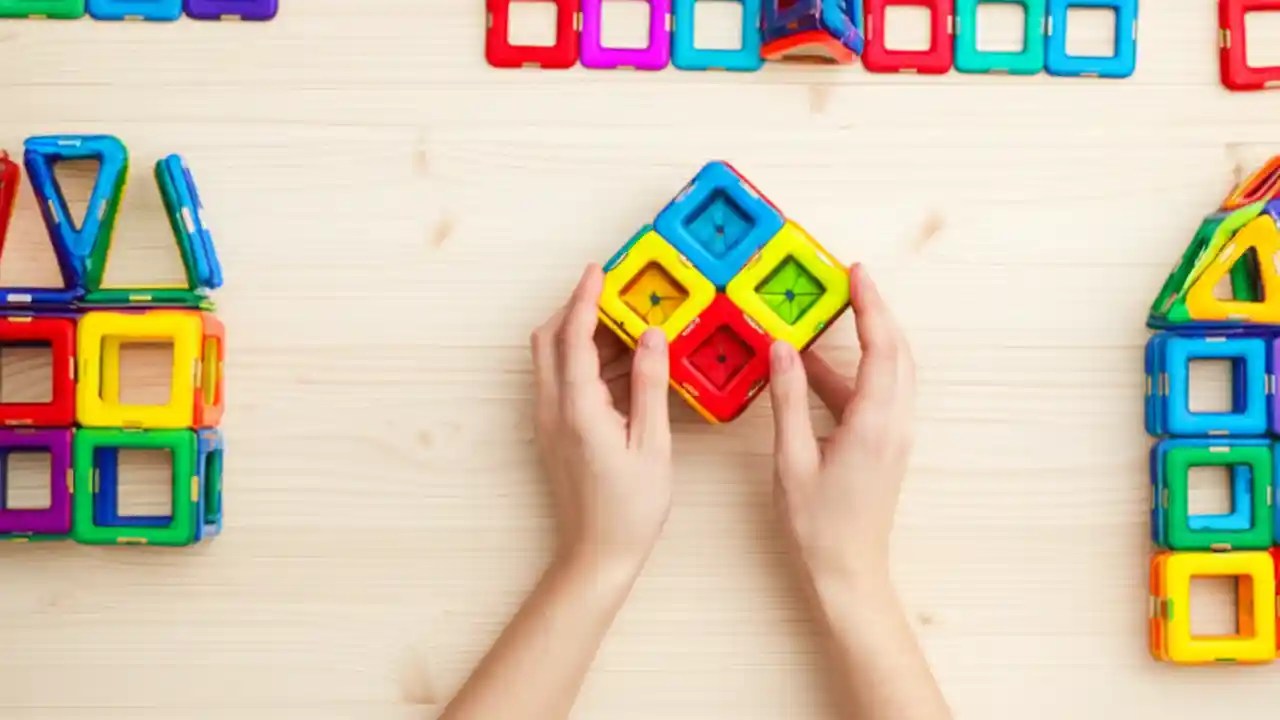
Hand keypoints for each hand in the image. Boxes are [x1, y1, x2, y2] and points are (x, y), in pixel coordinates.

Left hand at [530, 264, 673, 572]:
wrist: (596, 556)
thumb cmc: (630, 509)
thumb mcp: (652, 444)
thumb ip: (649, 385)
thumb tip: (652, 336)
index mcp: (578, 408)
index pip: (574, 337)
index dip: (585, 299)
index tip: (598, 270)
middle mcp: (553, 409)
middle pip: (549, 341)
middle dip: (575, 309)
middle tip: (612, 292)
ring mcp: (549, 422)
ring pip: (553, 361)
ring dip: (583, 337)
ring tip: (630, 326)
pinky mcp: (555, 433)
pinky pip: (563, 383)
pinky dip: (586, 363)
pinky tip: (625, 368)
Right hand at [767, 265, 915, 586]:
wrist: (848, 572)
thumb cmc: (817, 524)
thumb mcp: (792, 459)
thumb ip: (788, 399)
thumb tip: (782, 349)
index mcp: (874, 423)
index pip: (882, 348)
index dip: (870, 305)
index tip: (856, 273)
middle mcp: (894, 423)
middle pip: (897, 352)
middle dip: (876, 311)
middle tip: (851, 281)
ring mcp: (894, 434)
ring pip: (892, 371)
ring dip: (870, 338)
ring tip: (836, 313)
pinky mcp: (885, 444)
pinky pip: (878, 393)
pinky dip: (856, 370)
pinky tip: (818, 366)